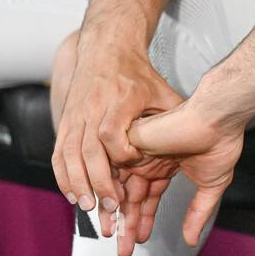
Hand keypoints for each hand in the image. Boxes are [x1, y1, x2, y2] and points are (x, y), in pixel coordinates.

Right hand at [50, 22, 181, 231]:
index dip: (122, 155)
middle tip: (108, 206)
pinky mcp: (66, 121)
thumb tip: (196, 141)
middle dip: (98, 182)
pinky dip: (62, 175)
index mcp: (119, 100)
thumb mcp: (162, 91)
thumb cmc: (137, 72)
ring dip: (77, 184)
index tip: (135, 164)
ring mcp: (76, 115)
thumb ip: (173, 117)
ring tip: (86, 207)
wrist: (107, 49)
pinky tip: (71, 192)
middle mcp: (93, 108)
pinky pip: (59, 152)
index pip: (111, 133)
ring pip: (70, 155)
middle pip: (89, 151)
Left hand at [123, 96, 246, 248]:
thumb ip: (198, 212)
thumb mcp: (211, 186)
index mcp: (166, 165)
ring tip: (113, 234)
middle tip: (123, 247)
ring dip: (115, 210)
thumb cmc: (220, 142)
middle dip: (127, 223)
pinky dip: (109, 185)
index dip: (144, 220)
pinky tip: (109, 207)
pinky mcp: (132, 140)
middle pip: (132, 195)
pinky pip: (113, 164)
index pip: (148, 197)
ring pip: (120, 183)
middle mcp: (150, 159)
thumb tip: (190, 238)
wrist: (217, 118)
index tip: (139, 238)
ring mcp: (140, 151)